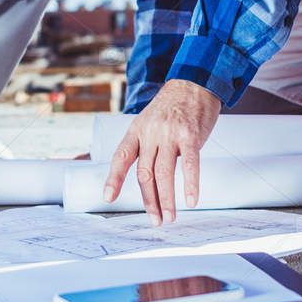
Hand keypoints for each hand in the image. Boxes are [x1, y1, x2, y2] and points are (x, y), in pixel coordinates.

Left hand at [102, 79, 220, 224]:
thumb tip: (148, 179)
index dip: (113, 178)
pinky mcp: (191, 135)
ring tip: (169, 217)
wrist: (194, 82)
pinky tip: (191, 200)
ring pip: (164, 173)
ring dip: (167, 199)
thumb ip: (146, 146)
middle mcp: (151, 132)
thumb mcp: (149, 120)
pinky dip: (190, 185)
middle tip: (155, 220)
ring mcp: (171, 134)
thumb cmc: (172, 106)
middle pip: (145, 173)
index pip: (121, 157)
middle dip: (149, 200)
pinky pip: (190, 164)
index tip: (108, 198)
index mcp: (137, 130)